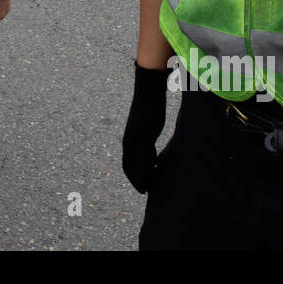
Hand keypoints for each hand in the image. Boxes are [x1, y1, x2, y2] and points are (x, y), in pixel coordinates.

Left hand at [122, 63, 169, 192]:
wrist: (148, 92)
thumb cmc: (148, 110)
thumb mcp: (146, 131)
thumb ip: (146, 144)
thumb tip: (151, 159)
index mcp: (128, 139)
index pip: (127, 164)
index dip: (132, 177)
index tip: (140, 186)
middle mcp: (129, 139)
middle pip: (129, 166)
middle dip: (136, 181)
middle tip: (144, 191)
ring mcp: (137, 136)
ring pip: (137, 162)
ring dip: (142, 176)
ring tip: (149, 185)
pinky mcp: (145, 132)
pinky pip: (145, 153)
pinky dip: (148, 164)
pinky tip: (155, 169)